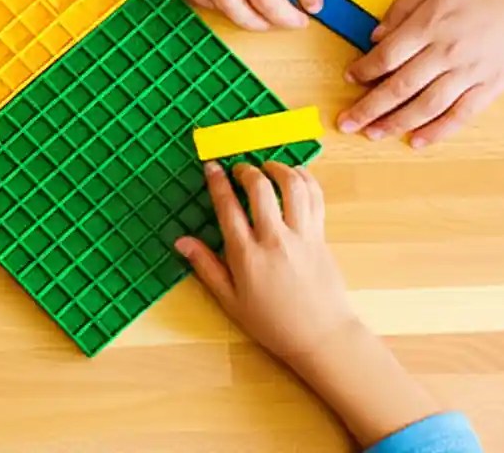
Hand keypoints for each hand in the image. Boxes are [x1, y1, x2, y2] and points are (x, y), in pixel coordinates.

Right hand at [177, 162, 441, 443]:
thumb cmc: (272, 323)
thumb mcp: (231, 301)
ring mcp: (302, 235)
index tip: (212, 167)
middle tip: (240, 169)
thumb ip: (207, 267)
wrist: (320, 335)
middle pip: (260, 188)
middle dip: (247, 170)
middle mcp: (274, 240)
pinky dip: (305, 179)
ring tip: (268, 168)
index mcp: (247, 256)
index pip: (228, 208)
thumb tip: (181, 241)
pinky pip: (315, 197)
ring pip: (292, 185)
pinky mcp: (322, 235)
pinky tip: (295, 177)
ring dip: (278, 169)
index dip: (217, 182)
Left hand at [339, 0, 503, 147]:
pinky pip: (462, 114)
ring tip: (373, 134)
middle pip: (400, 87)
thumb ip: (404, 7)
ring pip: (426, 106)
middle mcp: (448, 51)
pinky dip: (438, 131)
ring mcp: (472, 71)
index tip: (351, 78)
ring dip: (396, 123)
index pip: (387, 56)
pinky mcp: (494, 83)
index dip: (364, 70)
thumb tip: (376, 36)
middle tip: (347, 122)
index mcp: (431, 23)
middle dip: (369, 108)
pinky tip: (417, 141)